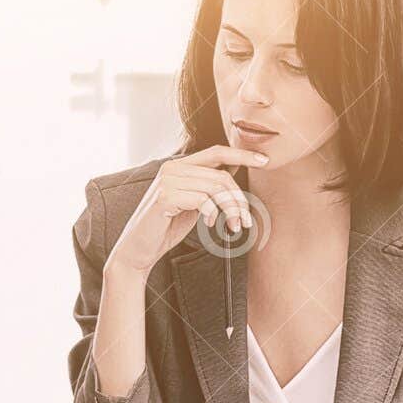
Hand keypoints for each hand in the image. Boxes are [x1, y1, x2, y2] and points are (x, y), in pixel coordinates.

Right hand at [103, 145, 268, 277]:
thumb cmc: (165, 228)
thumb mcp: (192, 204)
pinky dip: (213, 213)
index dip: (242, 154)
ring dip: (231, 209)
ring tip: (235, 226)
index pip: (217, 152)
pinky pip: (202, 200)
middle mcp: (172, 168)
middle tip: (245, 221)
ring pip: (215, 188)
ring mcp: (167, 181)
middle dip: (239, 199)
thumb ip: (208, 187)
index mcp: (179, 166)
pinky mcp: (165, 197)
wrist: (138, 250)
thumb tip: (234, 169)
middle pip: (221, 175)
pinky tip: (210, 224)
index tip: (264, 160)